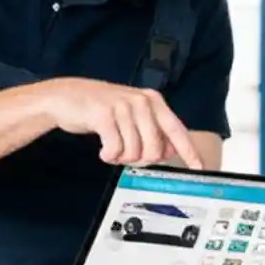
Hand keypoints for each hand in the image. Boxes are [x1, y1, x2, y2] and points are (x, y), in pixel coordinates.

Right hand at [42, 78, 202, 168]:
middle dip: (140, 159)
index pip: (176, 130)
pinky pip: (114, 149)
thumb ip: (153, 130)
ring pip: (134, 152)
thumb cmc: (101, 108)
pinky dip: (108, 155)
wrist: (66, 96)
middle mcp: (141, 101)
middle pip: (154, 149)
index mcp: (153, 101)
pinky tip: (103, 148)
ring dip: (120, 157)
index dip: (188, 151)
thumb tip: (170, 151)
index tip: (198, 167)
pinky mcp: (103, 115)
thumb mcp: (132, 115)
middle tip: (125, 153)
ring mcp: (122, 107)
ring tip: (111, 146)